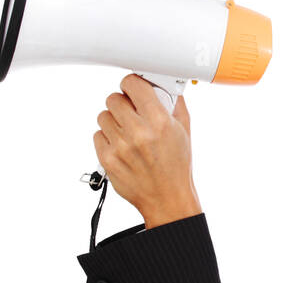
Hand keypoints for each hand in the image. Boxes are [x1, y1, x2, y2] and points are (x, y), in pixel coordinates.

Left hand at [94, 74, 201, 228]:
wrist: (167, 198)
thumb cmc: (176, 167)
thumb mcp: (184, 132)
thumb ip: (174, 105)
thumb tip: (166, 85)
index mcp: (159, 121)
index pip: (132, 84)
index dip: (132, 84)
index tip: (133, 88)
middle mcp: (138, 133)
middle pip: (114, 98)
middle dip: (122, 103)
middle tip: (131, 112)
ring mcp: (120, 147)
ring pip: (103, 116)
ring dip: (113, 120)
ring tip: (126, 131)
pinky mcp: (107, 160)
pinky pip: (98, 135)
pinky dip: (107, 138)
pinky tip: (121, 145)